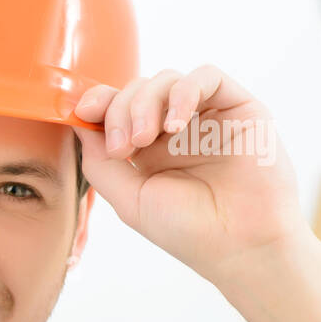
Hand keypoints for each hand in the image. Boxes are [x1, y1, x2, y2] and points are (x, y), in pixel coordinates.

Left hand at [73, 65, 310, 288]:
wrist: (242, 245)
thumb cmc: (188, 230)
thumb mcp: (129, 199)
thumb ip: (99, 163)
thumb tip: (78, 124)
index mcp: (147, 149)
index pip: (116, 108)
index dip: (96, 102)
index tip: (83, 112)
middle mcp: (176, 129)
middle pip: (136, 90)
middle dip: (119, 111)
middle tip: (122, 147)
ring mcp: (206, 116)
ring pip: (166, 80)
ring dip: (146, 102)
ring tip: (144, 139)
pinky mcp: (238, 106)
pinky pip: (206, 76)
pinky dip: (183, 92)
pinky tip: (176, 125)